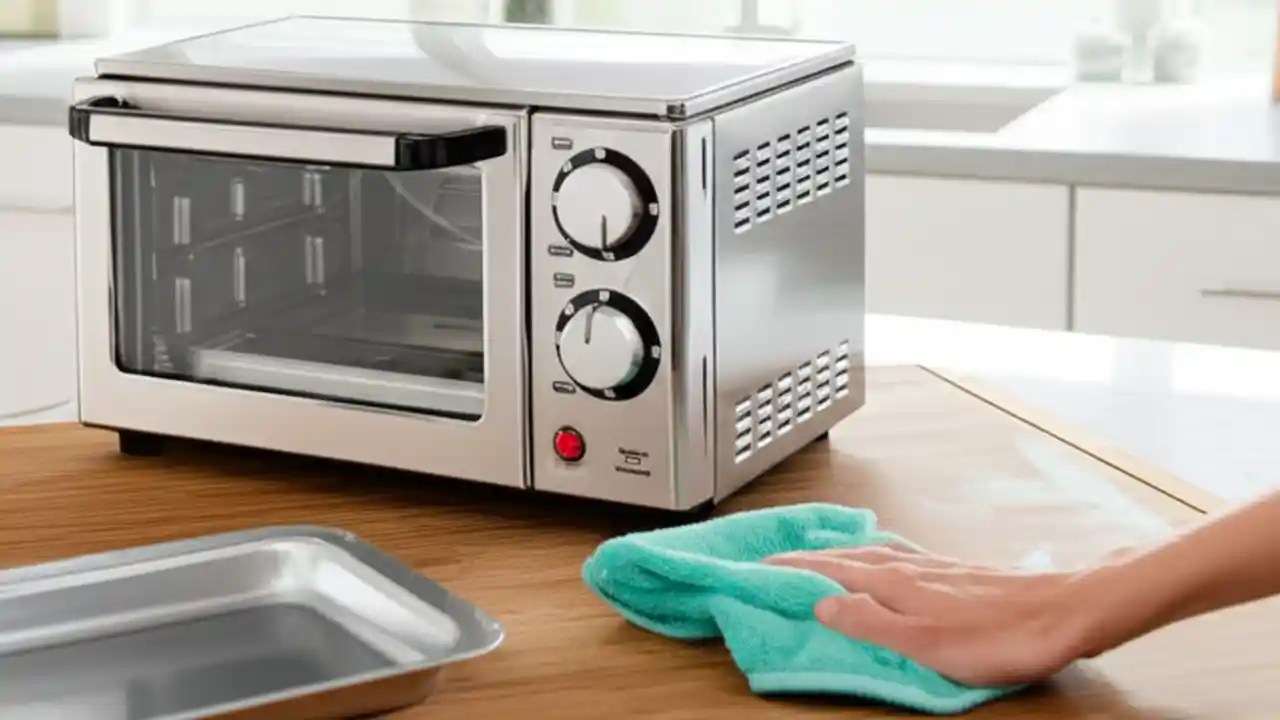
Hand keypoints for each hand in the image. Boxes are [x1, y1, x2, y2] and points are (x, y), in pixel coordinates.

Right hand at [765, 546, 1095, 686]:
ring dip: (835, 554)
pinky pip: (892, 557)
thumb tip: (819, 602)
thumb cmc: (997, 635)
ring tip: (813, 557)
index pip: (827, 569)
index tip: (756, 567)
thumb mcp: (923, 642)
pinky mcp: (951, 574)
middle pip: (844, 555)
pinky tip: (878, 562)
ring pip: (868, 554)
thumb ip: (868, 621)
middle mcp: (906, 566)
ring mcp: (930, 567)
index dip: (790, 569)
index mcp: (892, 582)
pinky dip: (868, 557)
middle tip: (773, 561)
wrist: (1063, 613)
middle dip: (805, 556)